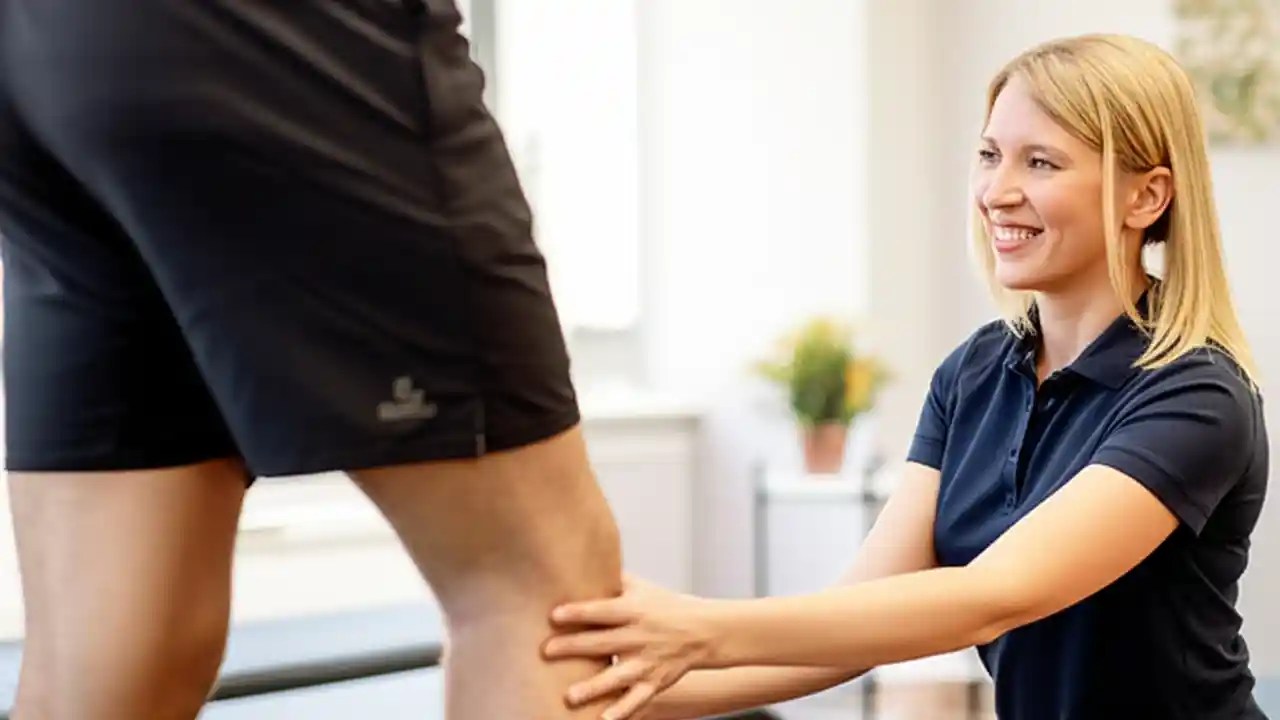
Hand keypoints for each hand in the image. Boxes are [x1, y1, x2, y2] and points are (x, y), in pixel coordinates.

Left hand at [543, 574, 724, 719]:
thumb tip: (580, 561)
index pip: (603, 610)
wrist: (705, 630)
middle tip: (546, 651)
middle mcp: (640, 636)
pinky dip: (622, 711)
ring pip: (618, 676)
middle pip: (603, 642)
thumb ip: (613, 580)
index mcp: (635, 610)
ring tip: (570, 696)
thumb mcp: (642, 588)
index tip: (554, 615)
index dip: (579, 612)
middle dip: (574, 647)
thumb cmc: (667, 606)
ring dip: (594, 686)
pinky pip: (637, 700)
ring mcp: (648, 662)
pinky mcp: (655, 682)